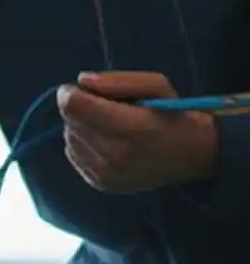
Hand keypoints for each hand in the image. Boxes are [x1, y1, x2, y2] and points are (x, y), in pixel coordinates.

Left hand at [58, 71, 217, 193]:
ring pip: (70, 138)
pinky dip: (82, 143)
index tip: (78, 88)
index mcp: (132, 128)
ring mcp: (107, 174)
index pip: (75, 107)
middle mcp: (116, 155)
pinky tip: (104, 141)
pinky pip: (73, 154)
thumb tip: (82, 81)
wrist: (194, 155)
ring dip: (80, 127)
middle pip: (70, 122)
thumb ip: (118, 80)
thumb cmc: (174, 114)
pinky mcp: (101, 183)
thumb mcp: (157, 85)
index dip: (70, 93)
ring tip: (106, 125)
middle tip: (101, 106)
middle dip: (79, 108)